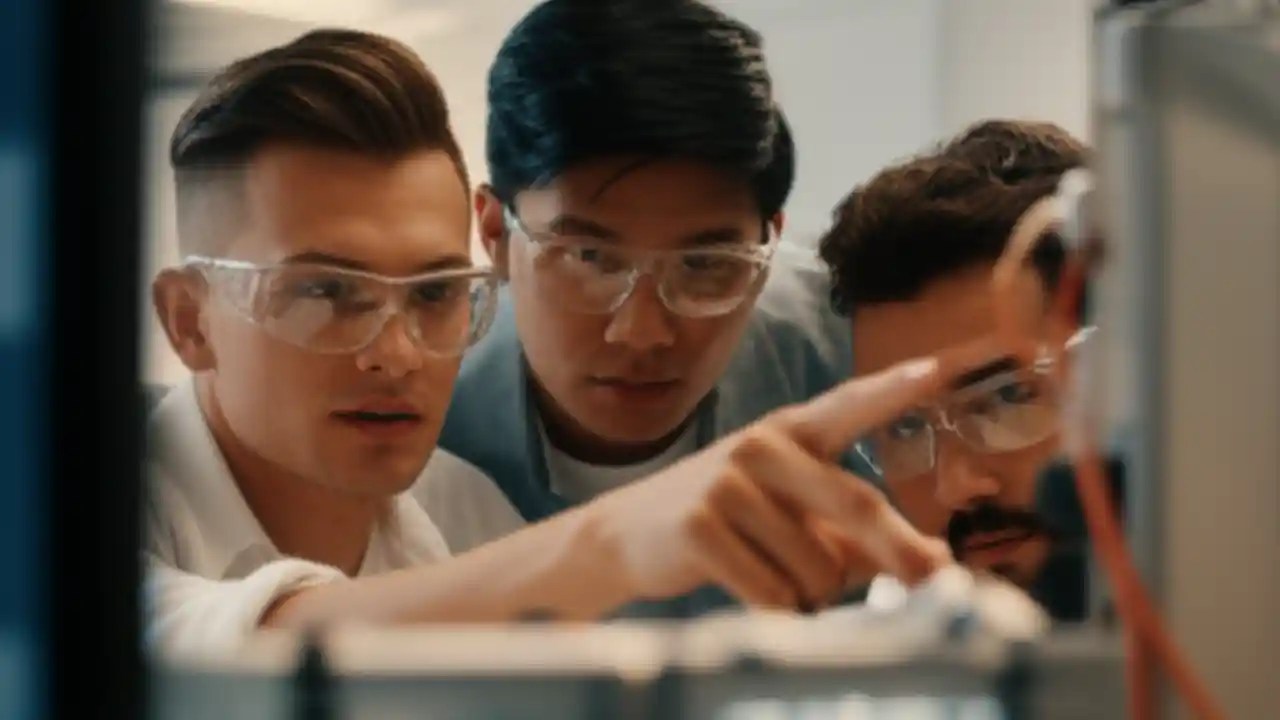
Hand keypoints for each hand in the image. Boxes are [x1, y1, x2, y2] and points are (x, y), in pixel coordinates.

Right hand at [588, 341, 1003, 611]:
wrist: (628, 534)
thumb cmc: (730, 521)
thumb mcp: (793, 512)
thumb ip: (859, 532)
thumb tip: (937, 562)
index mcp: (791, 431)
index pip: (846, 406)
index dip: (889, 390)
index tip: (933, 370)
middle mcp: (761, 447)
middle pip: (855, 503)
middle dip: (900, 551)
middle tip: (933, 580)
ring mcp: (726, 483)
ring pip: (816, 567)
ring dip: (814, 595)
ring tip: (778, 579)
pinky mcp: (698, 526)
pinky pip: (772, 593)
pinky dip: (779, 612)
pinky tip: (751, 594)